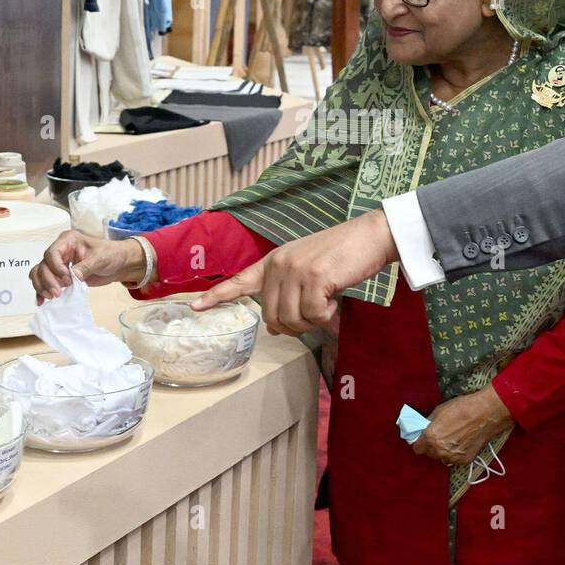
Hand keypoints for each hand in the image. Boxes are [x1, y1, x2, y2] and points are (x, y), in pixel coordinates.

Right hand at [30, 231, 144, 303]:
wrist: (119, 264)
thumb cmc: (111, 254)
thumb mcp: (100, 259)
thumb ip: (85, 267)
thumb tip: (71, 277)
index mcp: (68, 240)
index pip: (52, 253)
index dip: (56, 268)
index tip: (67, 279)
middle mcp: (60, 250)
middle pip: (43, 265)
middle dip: (48, 280)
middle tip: (58, 293)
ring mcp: (58, 263)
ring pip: (40, 273)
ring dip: (42, 286)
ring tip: (52, 297)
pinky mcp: (60, 276)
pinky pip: (45, 282)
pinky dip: (41, 291)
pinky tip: (41, 301)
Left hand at [189, 209, 399, 335]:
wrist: (370, 236)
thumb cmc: (342, 256)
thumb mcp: (307, 270)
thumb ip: (287, 294)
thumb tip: (274, 328)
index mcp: (274, 261)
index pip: (240, 281)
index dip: (217, 296)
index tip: (195, 307)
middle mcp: (279, 264)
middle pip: (272, 317)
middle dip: (294, 326)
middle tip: (315, 316)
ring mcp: (295, 269)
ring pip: (292, 320)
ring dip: (313, 322)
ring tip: (327, 304)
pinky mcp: (315, 277)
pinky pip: (313, 315)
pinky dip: (326, 316)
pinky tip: (335, 300)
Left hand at [412, 387, 513, 467]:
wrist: (485, 413)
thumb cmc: (462, 408)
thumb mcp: (439, 411)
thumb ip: (429, 423)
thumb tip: (424, 428)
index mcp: (430, 438)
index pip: (417, 448)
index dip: (420, 442)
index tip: (424, 439)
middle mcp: (440, 451)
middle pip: (430, 454)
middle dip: (433, 446)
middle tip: (441, 436)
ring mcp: (453, 457)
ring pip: (443, 457)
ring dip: (445, 451)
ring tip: (454, 438)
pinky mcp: (465, 460)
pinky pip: (455, 459)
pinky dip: (457, 453)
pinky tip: (464, 442)